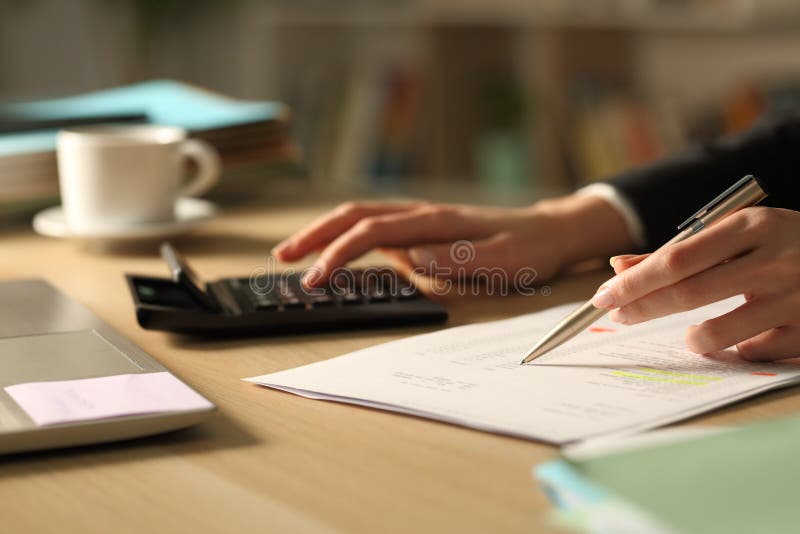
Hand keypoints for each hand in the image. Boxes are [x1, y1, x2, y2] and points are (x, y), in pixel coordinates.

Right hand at [273, 196, 633, 287]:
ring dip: (326, 233)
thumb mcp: (505, 260)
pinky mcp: (424, 231)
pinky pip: (378, 229)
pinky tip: (337, 253)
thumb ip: (459, 259)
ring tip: (296, 254)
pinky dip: (348, 238)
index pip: (373, 232)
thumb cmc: (529, 248)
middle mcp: (422, 215)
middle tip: (283, 257)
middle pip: (355, 215)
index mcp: (436, 221)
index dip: (339, 254)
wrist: (550, 231)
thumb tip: (411, 257)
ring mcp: (421, 221)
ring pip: (362, 218)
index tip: (316, 279)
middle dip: (315, 234)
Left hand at [591, 207, 799, 360]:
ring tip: (692, 334)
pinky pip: (753, 353)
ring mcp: (797, 297)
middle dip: (643, 308)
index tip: (602, 296)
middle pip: (689, 292)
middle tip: (617, 316)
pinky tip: (746, 335)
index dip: (635, 281)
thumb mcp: (738, 235)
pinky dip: (738, 349)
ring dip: (692, 338)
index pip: (677, 257)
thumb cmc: (784, 246)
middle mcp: (776, 259)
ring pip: (718, 332)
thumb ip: (680, 252)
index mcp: (753, 225)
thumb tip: (618, 267)